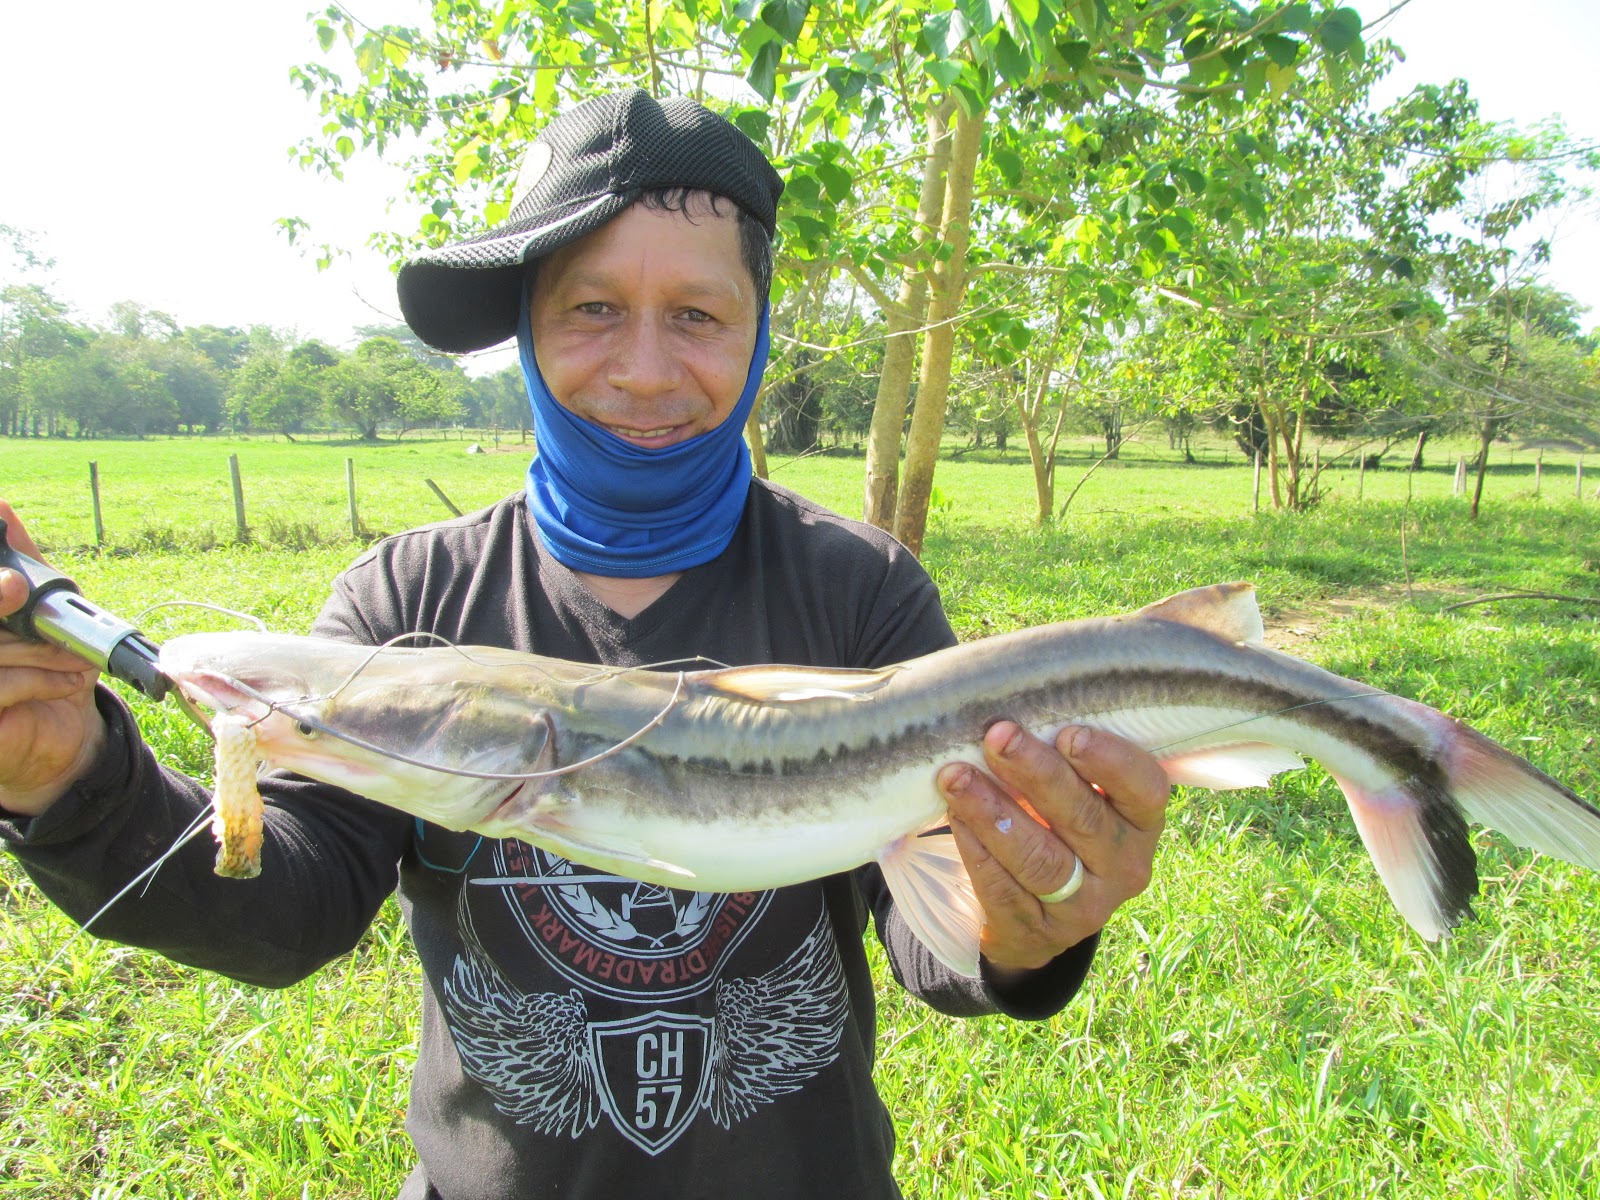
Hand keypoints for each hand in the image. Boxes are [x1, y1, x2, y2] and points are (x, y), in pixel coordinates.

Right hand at [0, 500, 105, 816]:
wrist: (66, 737)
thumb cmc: (48, 668)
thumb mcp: (43, 611)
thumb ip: (21, 562)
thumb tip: (1, 508)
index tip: (8, 581)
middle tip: (16, 592)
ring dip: (39, 650)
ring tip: (75, 658)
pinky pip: (0, 687)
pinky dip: (40, 680)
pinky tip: (66, 683)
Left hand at [938, 722, 1168, 974]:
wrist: (1038, 914)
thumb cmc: (1056, 823)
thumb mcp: (1078, 793)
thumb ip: (1062, 755)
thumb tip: (1013, 699)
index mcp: (1142, 822)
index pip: (1144, 788)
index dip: (1108, 760)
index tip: (1067, 732)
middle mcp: (1125, 866)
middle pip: (1083, 818)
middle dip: (1036, 773)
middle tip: (996, 736)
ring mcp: (1086, 907)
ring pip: (1040, 858)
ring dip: (992, 812)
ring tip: (955, 776)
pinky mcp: (1040, 932)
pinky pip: (1004, 890)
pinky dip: (976, 850)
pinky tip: (955, 817)